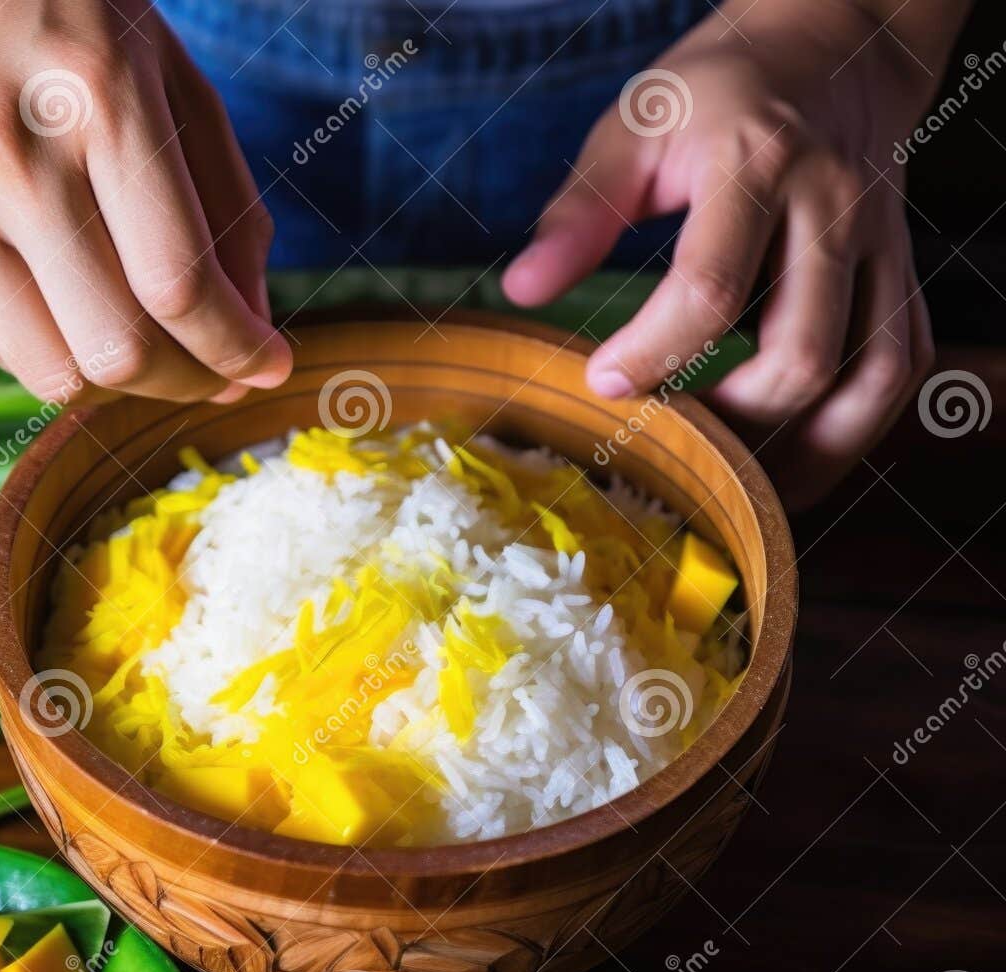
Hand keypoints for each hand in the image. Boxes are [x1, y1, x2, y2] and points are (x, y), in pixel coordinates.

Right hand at [0, 0, 291, 404]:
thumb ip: (226, 205)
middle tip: (219, 368)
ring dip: (123, 383)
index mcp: (98, 101)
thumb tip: (251, 327)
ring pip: (53, 372)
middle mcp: (9, 161)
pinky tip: (88, 319)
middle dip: (189, 380)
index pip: (178, 283)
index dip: (238, 346)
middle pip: (116, 349)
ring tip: (158, 351)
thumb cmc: (71, 16)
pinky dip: (60, 352)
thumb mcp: (174, 80)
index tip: (271, 365)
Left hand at [503, 0, 955, 506]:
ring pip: (870, 372)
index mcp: (756, 166)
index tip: (603, 383)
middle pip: (799, 354)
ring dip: (805, 442)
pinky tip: (798, 449)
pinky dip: (857, 421)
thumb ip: (579, 212)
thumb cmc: (715, 92)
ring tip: (739, 474)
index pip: (710, 291)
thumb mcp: (632, 126)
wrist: (834, 44)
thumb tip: (520, 291)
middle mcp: (833, 208)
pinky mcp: (905, 267)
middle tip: (670, 432)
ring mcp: (881, 241)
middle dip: (729, 417)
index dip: (652, 356)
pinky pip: (903, 361)